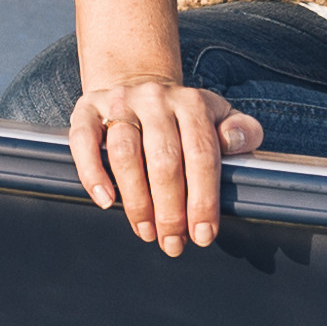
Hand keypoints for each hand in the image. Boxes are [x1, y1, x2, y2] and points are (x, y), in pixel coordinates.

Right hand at [72, 77, 265, 254]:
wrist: (137, 83)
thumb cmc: (183, 117)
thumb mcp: (220, 117)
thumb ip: (242, 130)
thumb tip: (235, 142)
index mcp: (192, 103)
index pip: (202, 155)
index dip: (203, 200)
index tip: (203, 234)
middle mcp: (155, 99)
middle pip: (163, 160)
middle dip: (170, 211)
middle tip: (172, 242)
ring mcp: (119, 102)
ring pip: (125, 154)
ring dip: (136, 200)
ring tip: (145, 231)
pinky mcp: (87, 110)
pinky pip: (84, 141)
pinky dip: (92, 173)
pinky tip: (105, 201)